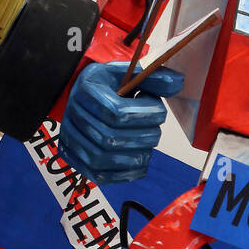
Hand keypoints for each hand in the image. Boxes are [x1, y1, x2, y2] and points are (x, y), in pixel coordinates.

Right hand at [57, 61, 183, 184]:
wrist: (88, 97)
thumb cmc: (113, 85)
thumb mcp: (132, 73)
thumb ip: (155, 78)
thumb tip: (177, 83)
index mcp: (88, 88)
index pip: (117, 112)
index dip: (144, 116)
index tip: (158, 111)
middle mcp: (74, 112)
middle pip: (110, 138)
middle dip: (142, 139)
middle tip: (156, 133)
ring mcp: (71, 136)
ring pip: (102, 159)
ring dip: (133, 158)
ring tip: (147, 149)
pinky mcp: (74, 156)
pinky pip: (98, 175)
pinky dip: (123, 174)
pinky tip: (139, 165)